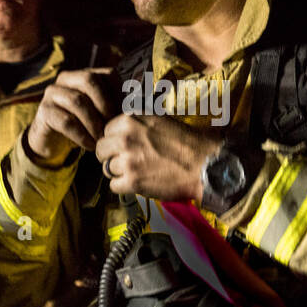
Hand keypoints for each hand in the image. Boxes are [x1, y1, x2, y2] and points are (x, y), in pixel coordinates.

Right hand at [25, 68, 117, 167]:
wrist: (54, 144)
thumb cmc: (84, 126)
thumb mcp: (102, 114)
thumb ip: (118, 107)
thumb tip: (140, 107)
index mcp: (84, 74)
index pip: (108, 74)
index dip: (120, 94)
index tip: (126, 115)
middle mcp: (66, 79)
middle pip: (90, 80)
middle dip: (106, 105)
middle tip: (114, 126)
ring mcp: (52, 93)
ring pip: (77, 101)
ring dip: (94, 123)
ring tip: (103, 139)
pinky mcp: (43, 112)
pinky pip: (66, 121)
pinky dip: (82, 135)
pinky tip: (90, 145)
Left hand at [94, 113, 221, 200]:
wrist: (205, 165)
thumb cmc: (188, 143)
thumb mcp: (161, 121)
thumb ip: (138, 124)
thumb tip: (121, 131)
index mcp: (131, 119)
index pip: (106, 130)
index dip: (114, 140)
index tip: (123, 147)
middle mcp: (125, 137)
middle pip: (101, 149)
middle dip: (110, 156)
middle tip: (125, 162)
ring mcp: (127, 160)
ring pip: (106, 169)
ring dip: (118, 173)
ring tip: (137, 173)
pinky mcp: (132, 181)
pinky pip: (114, 186)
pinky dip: (124, 187)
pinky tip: (138, 184)